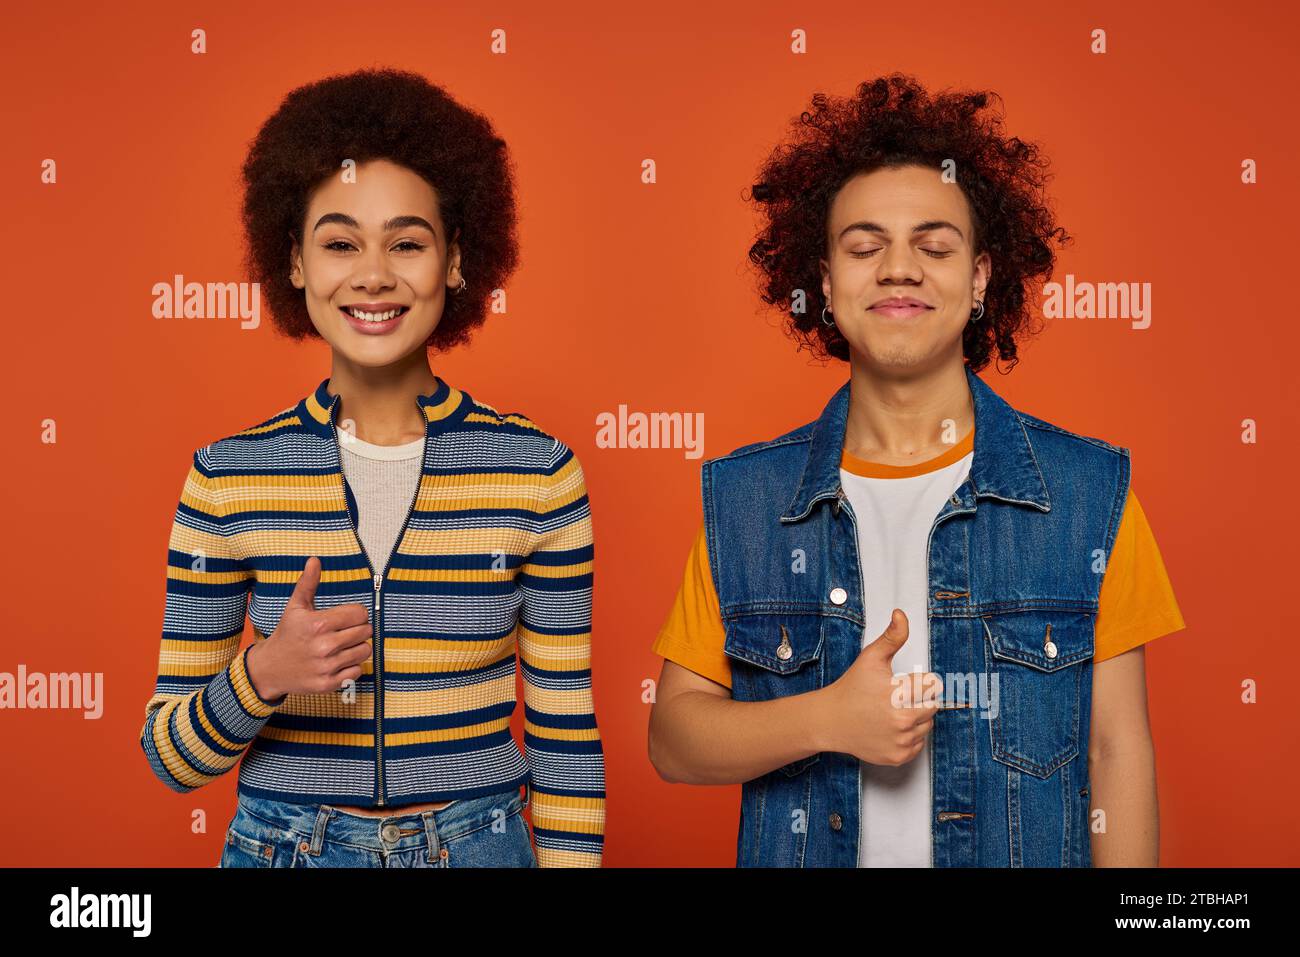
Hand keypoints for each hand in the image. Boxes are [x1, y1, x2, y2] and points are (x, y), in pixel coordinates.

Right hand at [245, 556, 372, 699]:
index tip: (346, 617)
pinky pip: (357, 671)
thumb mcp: (295, 607)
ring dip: (357, 647)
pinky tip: (337, 661)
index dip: (356, 614)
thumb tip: (314, 560)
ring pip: (364, 651)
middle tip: (343, 631)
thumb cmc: (286, 634)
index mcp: (318, 624)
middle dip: (358, 630)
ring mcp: (326, 666)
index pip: (360, 614)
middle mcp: (324, 646)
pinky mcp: (328, 684)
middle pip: (366, 632)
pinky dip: (351, 666)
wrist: (269, 668)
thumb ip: (308, 583)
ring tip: (342, 646)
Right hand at [815, 608, 940, 764]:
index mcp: (899, 694)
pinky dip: (909, 736)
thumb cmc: (850, 688)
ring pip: (927, 726)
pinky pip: (919, 744)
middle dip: (918, 699)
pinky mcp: (898, 756)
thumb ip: (892, 636)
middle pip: (933, 706)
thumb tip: (901, 615)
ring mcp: (901, 740)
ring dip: (916, 718)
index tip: (902, 684)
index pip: (933, 685)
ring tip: (891, 712)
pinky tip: (890, 727)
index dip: (918, 682)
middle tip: (896, 698)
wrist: (830, 721)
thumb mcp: (871, 658)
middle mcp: (902, 720)